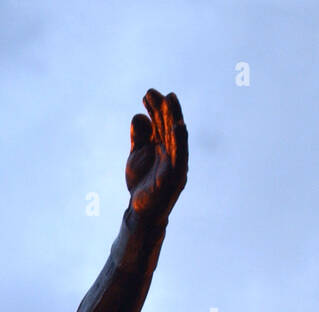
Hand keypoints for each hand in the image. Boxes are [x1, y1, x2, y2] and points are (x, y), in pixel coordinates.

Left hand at [126, 89, 187, 222]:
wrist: (142, 211)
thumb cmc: (142, 183)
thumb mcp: (137, 156)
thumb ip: (139, 137)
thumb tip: (139, 116)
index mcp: (164, 146)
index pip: (161, 123)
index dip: (155, 109)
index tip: (147, 94)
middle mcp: (172, 152)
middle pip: (168, 126)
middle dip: (162, 108)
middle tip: (152, 92)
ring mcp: (176, 163)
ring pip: (176, 136)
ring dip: (173, 117)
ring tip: (170, 100)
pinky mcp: (176, 175)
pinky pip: (180, 155)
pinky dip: (180, 141)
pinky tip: (178, 126)